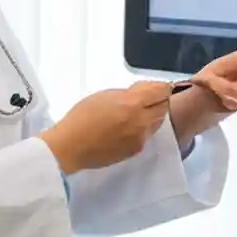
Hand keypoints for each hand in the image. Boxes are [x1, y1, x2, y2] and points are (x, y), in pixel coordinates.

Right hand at [38, 81, 171, 174]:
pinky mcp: (136, 150)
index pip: (162, 91)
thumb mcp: (105, 95)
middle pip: (164, 107)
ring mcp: (140, 137)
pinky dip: (143, 129)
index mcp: (133, 103)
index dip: (161, 87)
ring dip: (152, 115)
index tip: (157, 86)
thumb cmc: (82, 118)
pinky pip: (147, 135)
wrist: (72, 146)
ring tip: (135, 113)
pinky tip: (127, 127)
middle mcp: (141, 121)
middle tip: (147, 98)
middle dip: (158, 101)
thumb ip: (128, 94)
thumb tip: (142, 93)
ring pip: (157, 122)